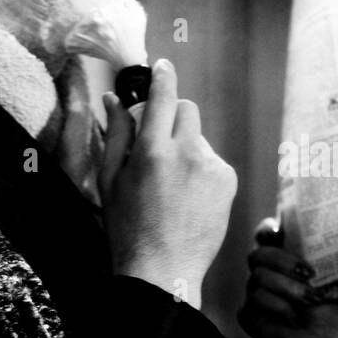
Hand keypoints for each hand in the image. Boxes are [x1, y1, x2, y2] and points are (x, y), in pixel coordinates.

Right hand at [100, 59, 237, 309]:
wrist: (162, 271)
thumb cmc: (128, 230)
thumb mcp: (109, 181)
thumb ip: (116, 135)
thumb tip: (115, 100)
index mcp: (151, 151)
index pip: (162, 96)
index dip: (163, 76)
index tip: (163, 66)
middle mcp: (186, 154)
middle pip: (187, 110)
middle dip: (174, 117)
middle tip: (159, 144)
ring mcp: (212, 167)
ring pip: (200, 139)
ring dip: (187, 149)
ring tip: (172, 186)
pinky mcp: (228, 182)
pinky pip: (214, 162)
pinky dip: (202, 171)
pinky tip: (189, 198)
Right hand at [237, 218, 337, 337]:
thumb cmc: (329, 312)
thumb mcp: (326, 279)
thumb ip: (312, 255)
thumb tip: (309, 230)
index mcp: (286, 261)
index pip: (267, 236)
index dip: (268, 230)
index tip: (278, 230)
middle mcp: (267, 275)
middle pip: (258, 255)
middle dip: (281, 260)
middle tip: (305, 272)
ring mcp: (255, 295)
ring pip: (257, 279)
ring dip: (287, 289)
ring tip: (308, 301)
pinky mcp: (249, 315)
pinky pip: (254, 303)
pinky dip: (277, 309)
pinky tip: (292, 319)